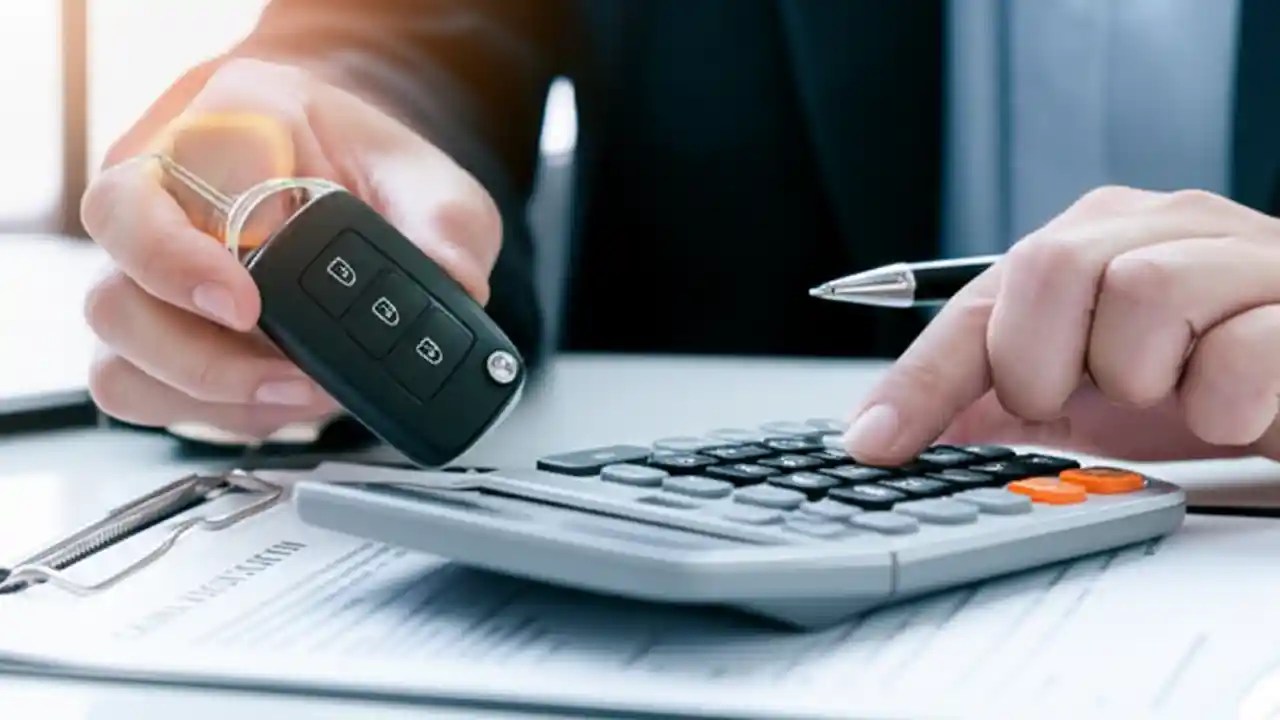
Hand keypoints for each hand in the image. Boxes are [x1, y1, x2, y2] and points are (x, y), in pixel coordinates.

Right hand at [82, 58, 501, 437]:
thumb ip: (446, 227)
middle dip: (196, 353)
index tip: (248, 307)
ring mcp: (147, 262)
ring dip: (203, 390)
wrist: (350, 176)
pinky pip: (138, 385)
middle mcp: (162, 189)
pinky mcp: (156, 324)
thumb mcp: (432, 185)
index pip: (150, 192)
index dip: (181, 260)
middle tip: (288, 376)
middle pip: (116, 285)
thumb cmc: (372, 167)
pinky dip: (202, 410)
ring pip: (117, 346)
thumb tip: (455, 282)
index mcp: (225, 126)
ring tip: (297, 395)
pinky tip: (272, 401)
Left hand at [843, 185, 1279, 464]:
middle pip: (1049, 264)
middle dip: (1041, 362)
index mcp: (1097, 239)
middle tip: (1074, 400)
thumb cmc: (1205, 375)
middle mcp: (1163, 227)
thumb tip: (892, 432)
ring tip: (1170, 393)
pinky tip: (1229, 408)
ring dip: (1139, 375)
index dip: (921, 376)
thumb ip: (997, 400)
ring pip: (1143, 290)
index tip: (875, 443)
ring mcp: (1241, 255)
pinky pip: (1242, 348)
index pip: (979, 298)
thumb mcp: (1086, 394)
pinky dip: (1221, 401)